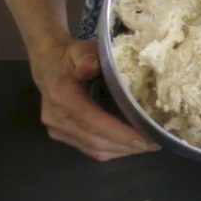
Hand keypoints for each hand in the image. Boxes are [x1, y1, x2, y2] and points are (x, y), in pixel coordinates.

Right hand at [30, 37, 160, 160]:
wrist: (47, 62)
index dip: (119, 132)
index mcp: (62, 95)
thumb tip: (93, 64)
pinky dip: (110, 149)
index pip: (93, 120)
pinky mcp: (61, 135)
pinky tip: (128, 146)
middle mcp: (57, 118)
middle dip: (126, 145)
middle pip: (95, 140)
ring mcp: (57, 129)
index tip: (144, 138)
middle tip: (154, 143)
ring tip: (146, 146)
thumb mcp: (79, 49)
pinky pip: (88, 148)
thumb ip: (87, 56)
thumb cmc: (69, 54)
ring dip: (121, 151)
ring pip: (92, 148)